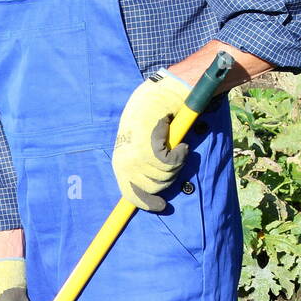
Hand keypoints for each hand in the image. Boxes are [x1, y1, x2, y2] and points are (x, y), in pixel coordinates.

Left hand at [112, 70, 190, 211]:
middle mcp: (126, 161)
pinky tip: (179, 142)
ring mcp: (137, 155)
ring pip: (164, 176)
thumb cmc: (150, 116)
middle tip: (173, 158)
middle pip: (152, 187)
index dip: (145, 202)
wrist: (158, 94)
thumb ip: (142, 165)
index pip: (129, 192)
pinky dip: (180, 154)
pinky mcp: (151, 146)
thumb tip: (149, 193)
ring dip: (175, 163)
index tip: (160, 207)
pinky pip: (171, 163)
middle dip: (167, 178)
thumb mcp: (140, 144)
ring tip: (174, 145)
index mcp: (121, 161)